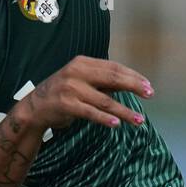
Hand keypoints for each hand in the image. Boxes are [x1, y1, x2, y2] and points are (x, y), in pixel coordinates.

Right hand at [21, 56, 151, 132]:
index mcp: (82, 63)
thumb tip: (132, 84)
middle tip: (150, 94)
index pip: (113, 67)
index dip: (133, 76)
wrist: (35, 107)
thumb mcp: (81, 80)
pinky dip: (104, 119)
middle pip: (112, 78)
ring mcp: (71, 88)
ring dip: (124, 111)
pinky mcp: (66, 105)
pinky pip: (90, 113)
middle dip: (134, 87)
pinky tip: (117, 124)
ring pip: (104, 100)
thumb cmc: (62, 93)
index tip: (148, 85)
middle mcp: (76, 72)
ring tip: (139, 120)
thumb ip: (102, 81)